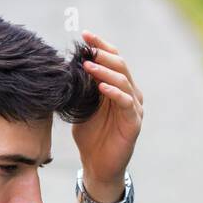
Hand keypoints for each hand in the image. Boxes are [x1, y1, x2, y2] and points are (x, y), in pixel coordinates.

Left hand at [71, 30, 143, 196]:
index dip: (101, 46)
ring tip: (88, 66)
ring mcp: (134, 108)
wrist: (98, 166)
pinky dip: (114, 93)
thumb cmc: (90, 137)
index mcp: (118, 87)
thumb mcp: (83, 107)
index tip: (84, 35)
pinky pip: (126, 103)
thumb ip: (82, 88)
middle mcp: (130, 94)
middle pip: (120, 65)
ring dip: (105, 72)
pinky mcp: (133, 123)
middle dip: (103, 54)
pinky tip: (101, 87)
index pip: (113, 59)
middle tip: (86, 47)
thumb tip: (68, 66)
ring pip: (123, 81)